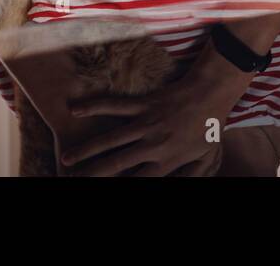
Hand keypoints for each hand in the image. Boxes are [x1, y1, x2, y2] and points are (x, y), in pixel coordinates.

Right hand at [59, 72, 236, 176]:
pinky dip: (94, 106)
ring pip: (110, 139)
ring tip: (66, 160)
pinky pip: (115, 105)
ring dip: (86, 150)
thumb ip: (189, 177)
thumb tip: (177, 184)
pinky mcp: (144, 103)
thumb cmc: (210, 127)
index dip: (118, 186)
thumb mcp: (204, 159)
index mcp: (167, 160)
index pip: (138, 181)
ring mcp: (147, 123)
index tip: (97, 188)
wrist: (212, 92)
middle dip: (93, 174)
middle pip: (116, 164)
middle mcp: (153, 144)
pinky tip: (76, 110)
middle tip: (72, 180)